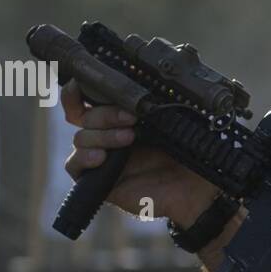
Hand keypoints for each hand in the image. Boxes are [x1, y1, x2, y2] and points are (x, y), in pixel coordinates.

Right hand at [61, 78, 221, 227]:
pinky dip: (83, 158)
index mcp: (124, 116)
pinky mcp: (99, 180)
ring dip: (102, 135)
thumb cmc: (189, 154)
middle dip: (106, 114)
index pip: (88, 99)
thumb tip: (140, 82)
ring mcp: (103, 157)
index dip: (79, 90)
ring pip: (81, 137)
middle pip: (85, 116)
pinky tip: (102, 158)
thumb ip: (153, 104)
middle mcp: (110, 135)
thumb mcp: (174, 122)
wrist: (196, 189)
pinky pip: (74, 166)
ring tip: (128, 138)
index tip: (86, 83)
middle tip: (131, 118)